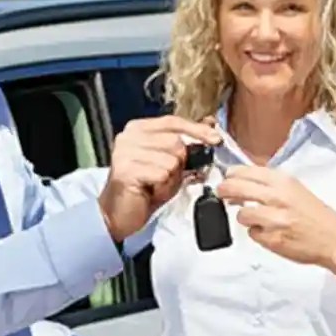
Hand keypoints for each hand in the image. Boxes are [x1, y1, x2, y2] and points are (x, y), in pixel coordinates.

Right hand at [99, 115, 220, 241]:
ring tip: (155, 185)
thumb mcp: (170, 164)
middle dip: (179, 164)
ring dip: (170, 179)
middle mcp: (128, 136)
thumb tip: (210, 126)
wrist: (120, 214)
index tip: (215, 139)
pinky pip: (161, 175)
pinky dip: (162, 187)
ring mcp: (125, 152)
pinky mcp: (125, 170)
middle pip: (175, 142)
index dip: (196, 130)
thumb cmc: (146, 188)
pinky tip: (150, 191)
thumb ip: (187, 147)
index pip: (173, 122)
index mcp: (138, 128)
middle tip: (164, 177)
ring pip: (171, 161)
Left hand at [215, 164, 335, 266]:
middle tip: (223, 195)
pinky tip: (272, 233)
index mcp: (283, 181)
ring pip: (241, 214)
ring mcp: (273, 219)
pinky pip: (252, 233)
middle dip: (224, 191)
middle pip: (235, 188)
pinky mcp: (272, 238)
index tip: (227, 178)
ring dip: (246, 218)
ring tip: (259, 220)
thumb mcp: (295, 190)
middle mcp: (277, 197)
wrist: (335, 240)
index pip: (245, 171)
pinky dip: (258, 234)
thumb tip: (238, 183)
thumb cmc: (317, 216)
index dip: (231, 175)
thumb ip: (269, 186)